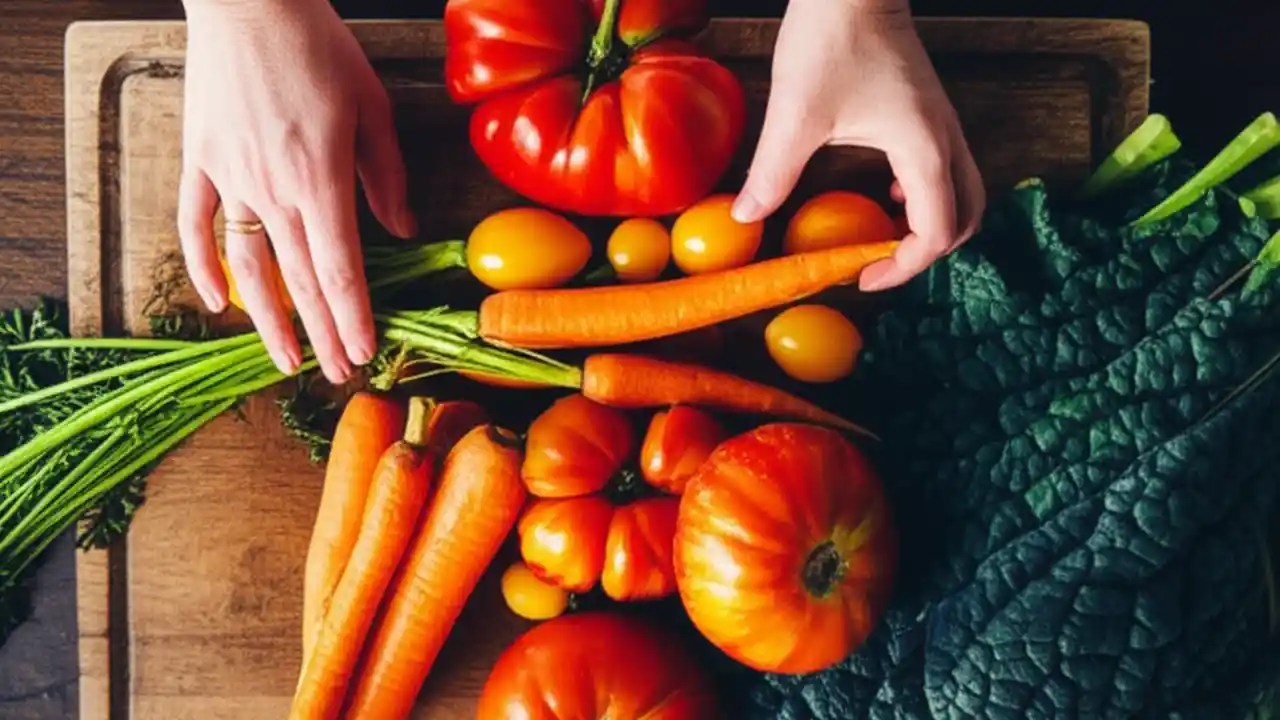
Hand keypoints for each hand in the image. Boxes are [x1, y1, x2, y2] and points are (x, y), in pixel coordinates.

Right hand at [178, 0, 415, 382]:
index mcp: (320, 180)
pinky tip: (216, 303)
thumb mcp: (372, 107)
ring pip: (248, 267)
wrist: (248, 0)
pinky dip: (203, 267)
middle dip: (323, 333)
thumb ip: (386, 176)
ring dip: (268, 320)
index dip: (353, 317)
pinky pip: (195, 226)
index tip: (365, 354)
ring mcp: (229, 178)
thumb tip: (403, 229)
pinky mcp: (200, 161)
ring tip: (285, 360)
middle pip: (300, 280)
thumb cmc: (318, 47)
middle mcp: (272, 190)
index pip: (340, 269)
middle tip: (337, 372)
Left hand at [732, 0, 984, 290]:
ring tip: (881, 237)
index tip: (861, 278)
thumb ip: (773, 171)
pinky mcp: (931, 112)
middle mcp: (946, 141)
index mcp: (923, 150)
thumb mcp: (795, 114)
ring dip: (931, 224)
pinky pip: (947, 168)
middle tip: (876, 266)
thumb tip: (746, 217)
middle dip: (927, 253)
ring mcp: (943, 124)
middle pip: (966, 220)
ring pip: (963, 193)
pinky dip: (926, 194)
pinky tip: (885, 191)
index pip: (936, 234)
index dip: (902, 268)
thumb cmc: (831, 39)